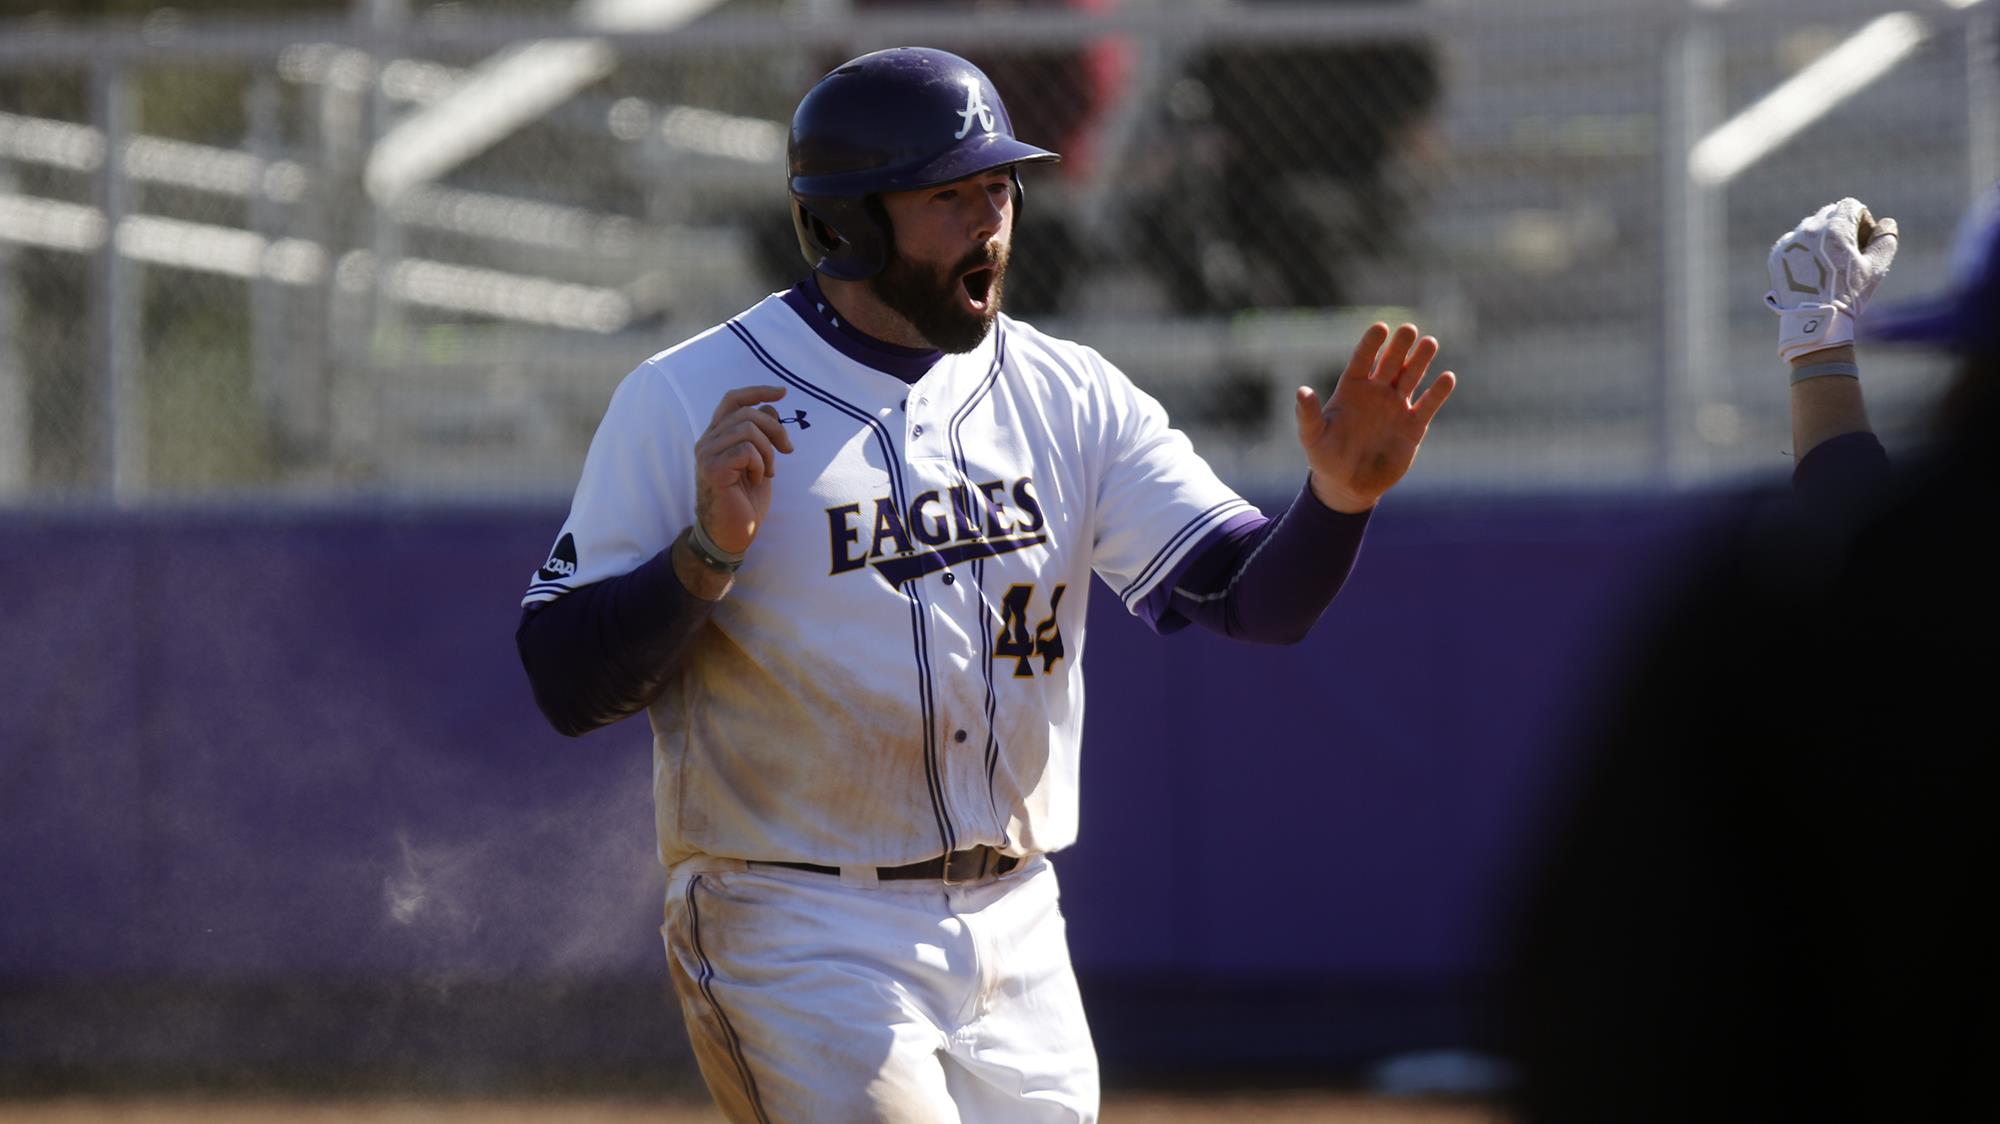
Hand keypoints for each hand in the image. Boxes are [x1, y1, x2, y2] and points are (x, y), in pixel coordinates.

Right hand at [694, 385, 793, 555]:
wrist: (732, 534)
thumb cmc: (744, 500)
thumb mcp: (759, 462)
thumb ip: (760, 435)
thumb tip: (769, 407)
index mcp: (717, 436)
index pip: (733, 400)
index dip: (757, 391)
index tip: (783, 392)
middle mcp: (707, 441)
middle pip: (747, 413)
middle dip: (775, 429)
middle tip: (787, 450)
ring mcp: (706, 454)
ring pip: (747, 430)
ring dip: (768, 451)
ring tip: (768, 472)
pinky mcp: (712, 469)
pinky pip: (746, 451)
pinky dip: (759, 464)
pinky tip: (757, 480)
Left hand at [1296, 322, 1455, 513]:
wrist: (1348, 485)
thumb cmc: (1325, 457)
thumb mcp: (1312, 437)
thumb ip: (1307, 414)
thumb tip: (1301, 391)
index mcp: (1351, 389)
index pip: (1362, 360)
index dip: (1371, 344)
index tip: (1381, 327)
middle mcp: (1376, 393)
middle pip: (1390, 363)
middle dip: (1399, 347)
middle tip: (1409, 329)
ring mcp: (1396, 407)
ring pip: (1411, 378)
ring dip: (1420, 361)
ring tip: (1430, 343)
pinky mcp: (1413, 426)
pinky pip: (1427, 405)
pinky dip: (1437, 393)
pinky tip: (1447, 378)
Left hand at [1764, 197, 1898, 361]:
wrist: (1813, 321)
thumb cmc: (1848, 294)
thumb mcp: (1876, 267)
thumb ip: (1885, 239)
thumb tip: (1885, 223)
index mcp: (1835, 229)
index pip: (1851, 206)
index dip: (1862, 220)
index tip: (1863, 240)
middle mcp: (1809, 230)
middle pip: (1830, 213)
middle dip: (1842, 226)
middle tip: (1848, 251)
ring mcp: (1790, 242)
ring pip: (1810, 227)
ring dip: (1822, 236)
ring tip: (1829, 262)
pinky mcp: (1777, 255)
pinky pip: (1793, 242)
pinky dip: (1803, 248)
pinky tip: (1811, 269)